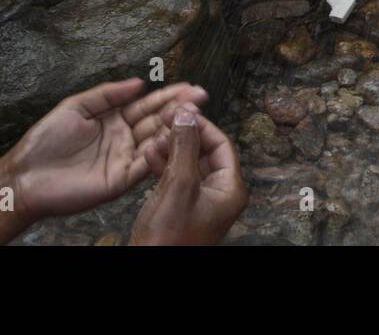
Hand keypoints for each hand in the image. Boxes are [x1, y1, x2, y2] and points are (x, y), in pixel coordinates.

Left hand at [7, 79, 208, 220]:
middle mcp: (123, 138)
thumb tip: (139, 82)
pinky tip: (176, 137)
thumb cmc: (45, 141)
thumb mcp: (75, 106)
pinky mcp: (121, 179)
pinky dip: (162, 150)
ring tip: (196, 112)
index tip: (190, 85)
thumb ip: (108, 93)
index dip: (168, 95)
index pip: (147, 105)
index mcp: (113, 119)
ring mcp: (124, 158)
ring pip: (157, 139)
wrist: (27, 176)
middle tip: (202, 95)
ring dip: (176, 126)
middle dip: (180, 107)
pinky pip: (146, 163)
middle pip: (157, 120)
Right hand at [130, 106, 247, 245]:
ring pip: (187, 164)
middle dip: (184, 135)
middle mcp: (218, 195)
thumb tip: (187, 116)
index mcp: (229, 189)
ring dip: (171, 147)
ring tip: (154, 135)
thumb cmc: (169, 239)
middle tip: (167, 119)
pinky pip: (175, 178)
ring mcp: (198, 201)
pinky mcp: (179, 207)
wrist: (149, 266)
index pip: (221, 145)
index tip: (184, 111)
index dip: (202, 126)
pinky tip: (150, 153)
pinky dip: (163, 164)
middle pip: (204, 152)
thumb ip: (184, 147)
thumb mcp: (179, 185)